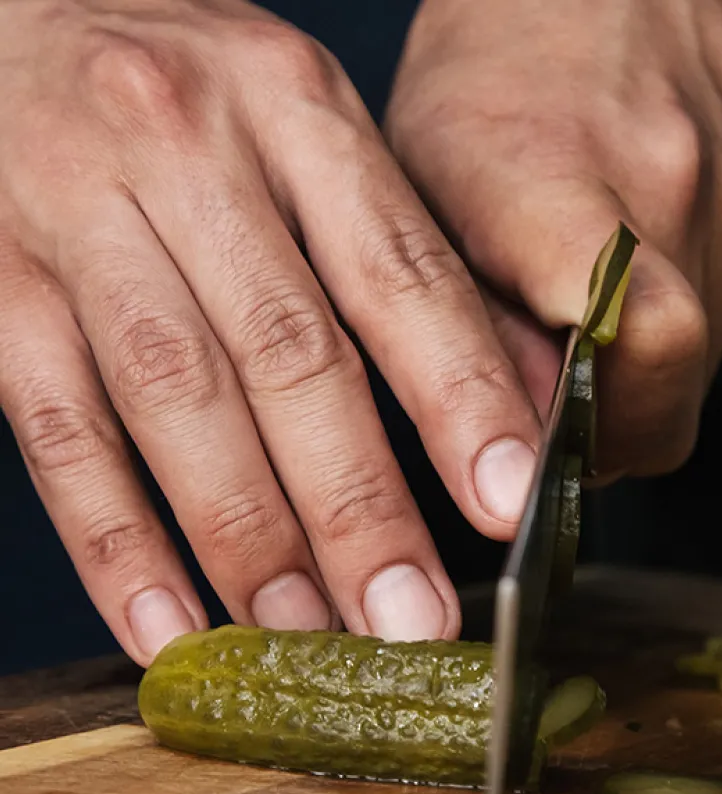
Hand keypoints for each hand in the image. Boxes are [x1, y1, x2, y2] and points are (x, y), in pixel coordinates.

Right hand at [0, 0, 546, 663]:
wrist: (22, 9)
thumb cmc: (203, 97)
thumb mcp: (313, 128)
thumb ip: (398, 255)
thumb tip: (500, 413)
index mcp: (297, 107)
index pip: (397, 271)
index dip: (458, 395)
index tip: (507, 503)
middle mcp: (188, 152)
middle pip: (289, 354)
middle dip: (358, 505)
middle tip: (412, 621)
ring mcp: (74, 213)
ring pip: (174, 401)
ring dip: (247, 539)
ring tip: (305, 636)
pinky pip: (54, 428)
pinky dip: (114, 540)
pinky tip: (168, 622)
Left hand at [386, 0, 721, 480]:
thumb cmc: (491, 76)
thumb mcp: (426, 191)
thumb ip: (475, 328)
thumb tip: (534, 448)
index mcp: (566, 184)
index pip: (643, 343)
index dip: (605, 430)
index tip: (548, 448)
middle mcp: (678, 193)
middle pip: (671, 393)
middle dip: (610, 424)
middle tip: (550, 385)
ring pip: (700, 369)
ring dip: (641, 373)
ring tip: (583, 294)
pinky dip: (675, 325)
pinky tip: (634, 260)